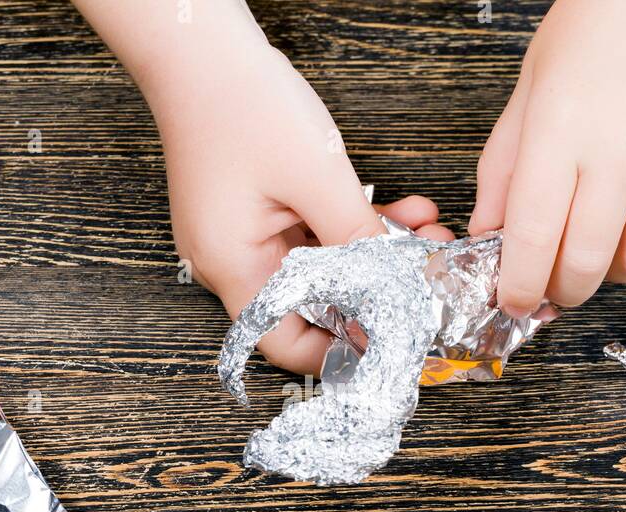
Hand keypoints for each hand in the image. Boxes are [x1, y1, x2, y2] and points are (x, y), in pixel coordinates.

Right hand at [155, 44, 451, 373]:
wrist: (202, 47)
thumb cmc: (242, 106)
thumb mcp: (319, 180)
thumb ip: (359, 239)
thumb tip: (393, 286)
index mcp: (233, 268)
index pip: (285, 342)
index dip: (340, 349)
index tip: (391, 338)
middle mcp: (231, 260)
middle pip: (309, 306)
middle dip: (373, 291)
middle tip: (422, 277)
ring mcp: (243, 234)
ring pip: (321, 267)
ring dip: (373, 252)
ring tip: (422, 233)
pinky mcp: (257, 209)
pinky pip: (313, 235)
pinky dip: (353, 226)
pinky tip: (400, 209)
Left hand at [469, 0, 625, 323]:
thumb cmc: (602, 22)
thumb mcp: (531, 84)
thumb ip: (504, 163)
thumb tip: (485, 233)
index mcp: (560, 131)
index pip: (529, 237)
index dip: (515, 285)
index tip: (511, 301)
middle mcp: (619, 153)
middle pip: (582, 262)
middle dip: (559, 290)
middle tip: (551, 287)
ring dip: (610, 280)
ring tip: (598, 263)